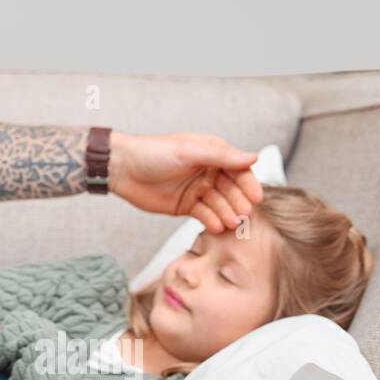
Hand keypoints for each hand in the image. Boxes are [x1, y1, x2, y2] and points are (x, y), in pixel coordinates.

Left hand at [107, 131, 262, 232]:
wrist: (122, 169)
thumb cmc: (153, 153)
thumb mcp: (188, 152)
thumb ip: (221, 156)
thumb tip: (254, 156)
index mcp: (212, 154)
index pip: (238, 169)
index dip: (248, 183)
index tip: (256, 196)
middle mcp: (208, 171)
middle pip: (231, 188)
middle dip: (239, 201)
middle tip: (244, 213)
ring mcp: (198, 189)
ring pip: (220, 203)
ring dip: (227, 213)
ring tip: (232, 222)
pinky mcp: (186, 205)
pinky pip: (205, 214)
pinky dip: (212, 220)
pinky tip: (217, 226)